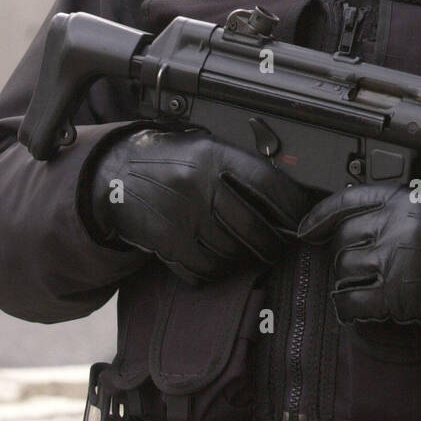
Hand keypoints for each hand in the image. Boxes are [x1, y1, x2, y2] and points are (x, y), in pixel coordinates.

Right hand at [83, 127, 310, 284]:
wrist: (117, 173)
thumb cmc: (173, 161)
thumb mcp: (207, 149)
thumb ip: (242, 168)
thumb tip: (290, 197)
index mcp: (214, 156)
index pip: (267, 185)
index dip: (292, 207)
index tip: (304, 220)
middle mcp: (198, 186)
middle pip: (253, 227)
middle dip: (273, 244)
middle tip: (278, 247)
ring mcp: (181, 217)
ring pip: (231, 252)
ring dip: (244, 258)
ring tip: (246, 251)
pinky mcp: (167, 244)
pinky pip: (204, 269)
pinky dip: (216, 271)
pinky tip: (217, 259)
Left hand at [296, 180, 420, 337]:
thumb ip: (401, 205)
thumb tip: (365, 214)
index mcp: (402, 201)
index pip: (348, 200)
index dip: (320, 215)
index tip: (307, 229)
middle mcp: (393, 226)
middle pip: (343, 238)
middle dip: (343, 254)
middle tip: (353, 266)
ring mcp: (391, 260)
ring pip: (343, 269)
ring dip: (345, 281)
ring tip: (357, 287)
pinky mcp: (391, 294)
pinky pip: (351, 301)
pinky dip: (346, 308)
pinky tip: (352, 309)